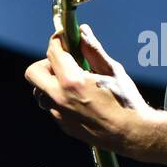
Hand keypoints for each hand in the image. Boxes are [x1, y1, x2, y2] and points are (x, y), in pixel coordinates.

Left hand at [25, 25, 154, 155]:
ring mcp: (59, 114)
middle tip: (65, 62)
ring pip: (40, 91)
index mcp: (72, 81)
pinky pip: (52, 106)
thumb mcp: (112, 71)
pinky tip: (82, 99)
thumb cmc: (126, 102)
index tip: (64, 38)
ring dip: (51, 82)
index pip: (52, 52)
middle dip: (46, 63)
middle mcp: (60, 98)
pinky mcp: (63, 125)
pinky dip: (61, 98)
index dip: (58, 41)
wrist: (133, 135)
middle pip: (33, 73)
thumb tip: (83, 32)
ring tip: (75, 83)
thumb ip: (93, 50)